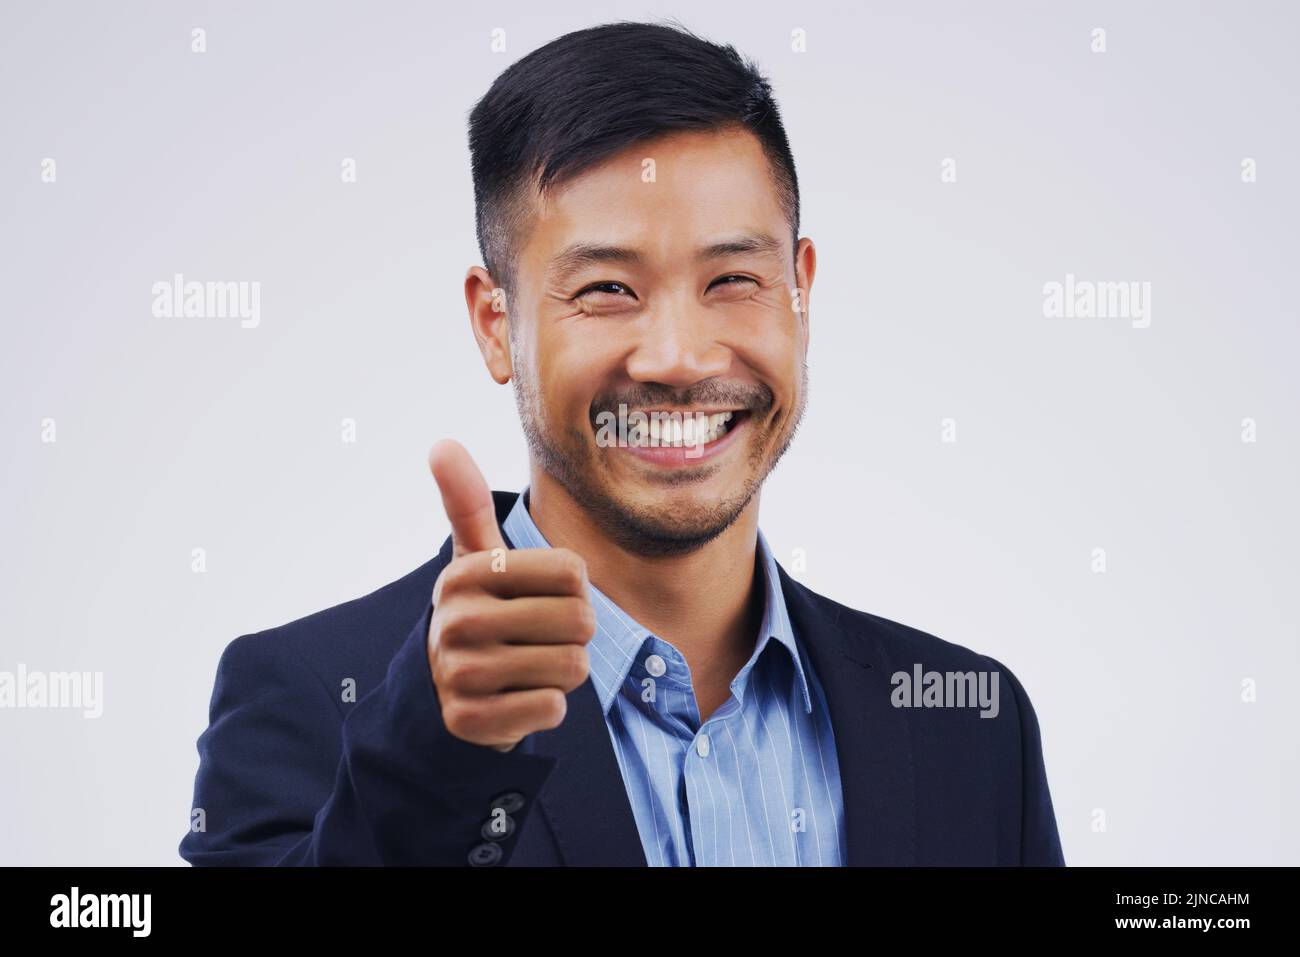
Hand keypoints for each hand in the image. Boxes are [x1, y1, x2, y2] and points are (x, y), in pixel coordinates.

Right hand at [425, 440, 594, 751]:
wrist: (444, 691)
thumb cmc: (482, 610)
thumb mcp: (474, 557)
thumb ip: (465, 501)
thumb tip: (441, 443)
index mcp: (465, 573)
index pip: (572, 571)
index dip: (574, 589)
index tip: (542, 596)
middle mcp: (457, 621)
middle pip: (580, 621)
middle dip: (575, 634)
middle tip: (542, 638)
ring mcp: (461, 674)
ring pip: (572, 667)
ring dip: (563, 671)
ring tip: (528, 666)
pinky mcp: (471, 721)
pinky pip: (552, 709)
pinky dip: (548, 707)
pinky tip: (518, 698)